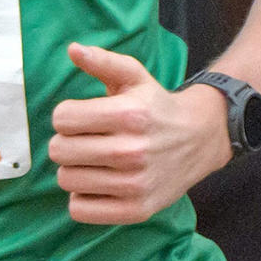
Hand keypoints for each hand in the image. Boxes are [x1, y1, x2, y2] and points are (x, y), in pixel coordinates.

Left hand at [49, 45, 228, 223]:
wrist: (201, 139)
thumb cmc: (157, 107)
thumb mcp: (135, 78)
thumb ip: (103, 62)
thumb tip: (73, 49)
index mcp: (129, 115)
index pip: (62, 119)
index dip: (66, 116)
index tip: (82, 119)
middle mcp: (132, 151)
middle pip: (59, 151)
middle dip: (67, 143)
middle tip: (86, 141)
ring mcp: (135, 184)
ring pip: (67, 180)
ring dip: (74, 170)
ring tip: (94, 163)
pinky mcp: (136, 210)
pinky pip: (80, 210)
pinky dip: (83, 198)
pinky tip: (98, 185)